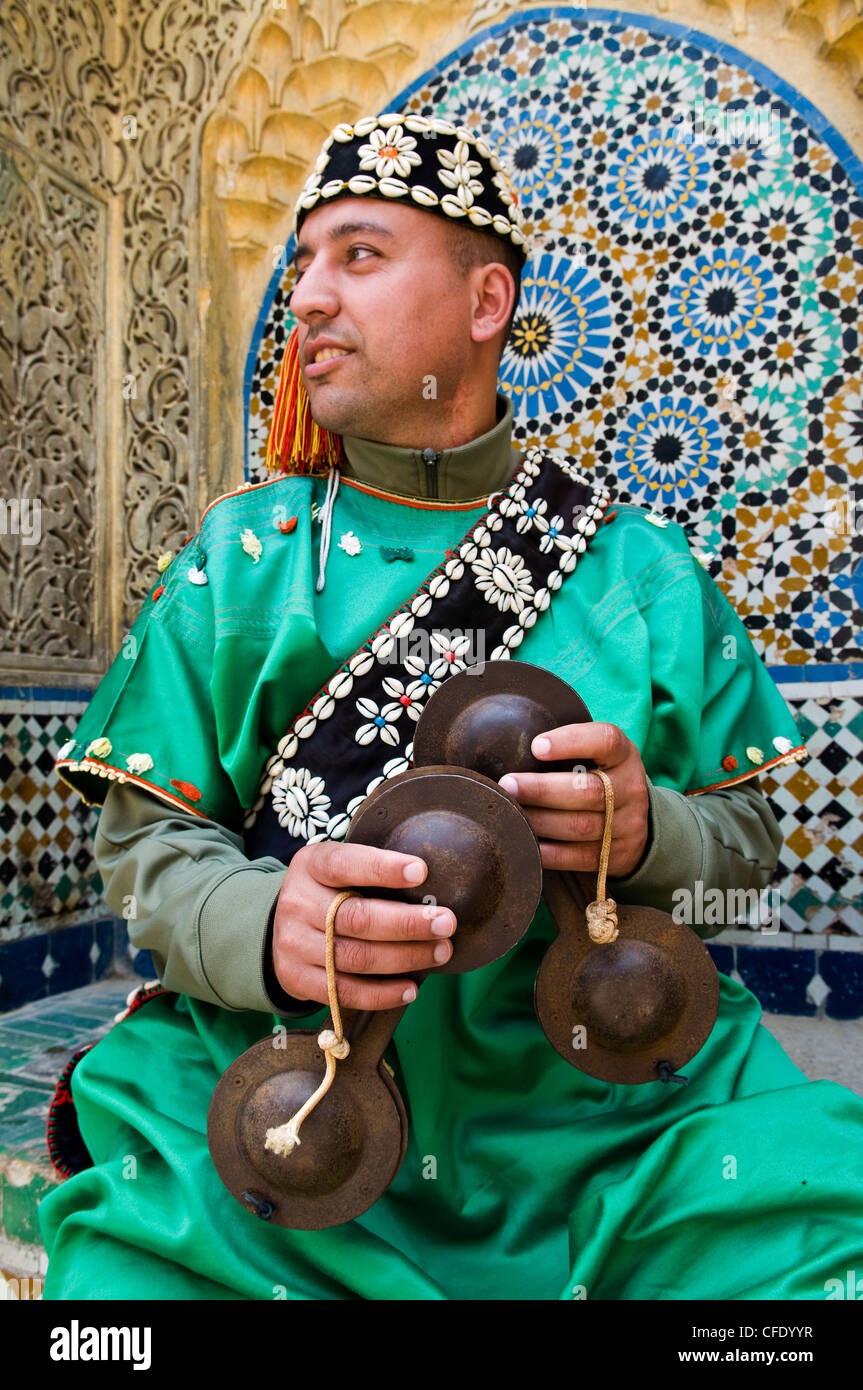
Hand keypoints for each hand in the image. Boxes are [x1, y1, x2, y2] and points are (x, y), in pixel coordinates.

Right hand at [271, 842, 456, 1011]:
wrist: (282, 925)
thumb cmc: (329, 891)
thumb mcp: (340, 868)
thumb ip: (371, 872)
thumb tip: (430, 886)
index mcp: (311, 866)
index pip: (345, 864)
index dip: (382, 868)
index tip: (421, 871)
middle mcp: (298, 903)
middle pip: (357, 918)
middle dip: (408, 923)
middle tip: (446, 923)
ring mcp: (294, 944)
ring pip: (357, 958)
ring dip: (405, 958)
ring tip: (440, 952)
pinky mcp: (296, 978)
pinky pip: (344, 993)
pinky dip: (382, 994)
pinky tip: (411, 988)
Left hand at [497, 723, 649, 877]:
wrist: (639, 823)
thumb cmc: (600, 778)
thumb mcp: (598, 755)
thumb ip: (567, 750)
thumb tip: (512, 750)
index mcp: (623, 755)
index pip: (606, 741)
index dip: (572, 741)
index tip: (536, 746)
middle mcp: (630, 789)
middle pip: (588, 790)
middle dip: (542, 789)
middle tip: (508, 785)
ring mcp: (627, 825)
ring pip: (581, 826)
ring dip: (541, 821)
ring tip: (511, 813)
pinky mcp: (617, 855)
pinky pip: (580, 857)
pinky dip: (550, 853)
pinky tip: (528, 843)